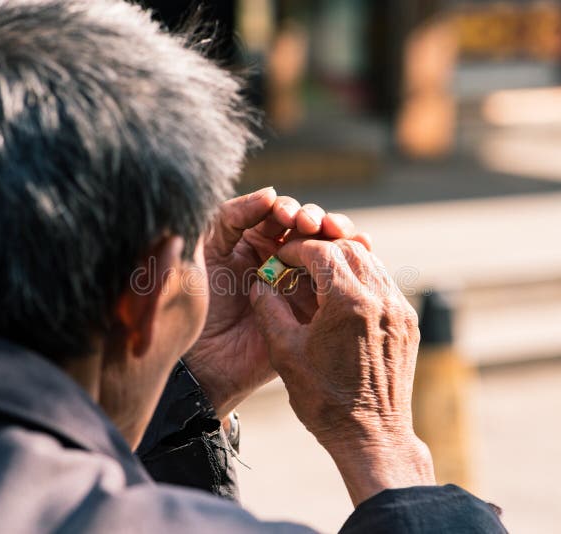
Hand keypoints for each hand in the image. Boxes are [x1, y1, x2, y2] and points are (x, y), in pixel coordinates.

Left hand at [184, 187, 369, 417]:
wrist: (204, 357)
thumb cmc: (199, 302)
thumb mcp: (208, 250)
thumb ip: (231, 216)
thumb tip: (271, 193)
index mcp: (256, 239)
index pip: (283, 213)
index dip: (289, 210)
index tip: (288, 217)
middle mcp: (282, 257)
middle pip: (312, 227)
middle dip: (316, 220)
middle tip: (311, 226)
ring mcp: (301, 282)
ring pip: (330, 249)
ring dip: (339, 235)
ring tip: (337, 233)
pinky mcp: (316, 306)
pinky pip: (340, 281)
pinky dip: (354, 261)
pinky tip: (360, 248)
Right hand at [249, 238, 434, 504]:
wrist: (372, 436)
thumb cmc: (324, 399)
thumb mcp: (285, 352)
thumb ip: (269, 309)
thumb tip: (259, 283)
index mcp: (348, 302)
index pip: (320, 251)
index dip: (295, 249)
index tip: (279, 258)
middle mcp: (380, 298)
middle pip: (349, 248)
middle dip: (321, 249)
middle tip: (297, 261)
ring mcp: (399, 309)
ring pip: (371, 262)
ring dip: (343, 261)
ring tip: (317, 276)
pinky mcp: (408, 322)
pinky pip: (384, 283)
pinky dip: (361, 279)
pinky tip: (340, 296)